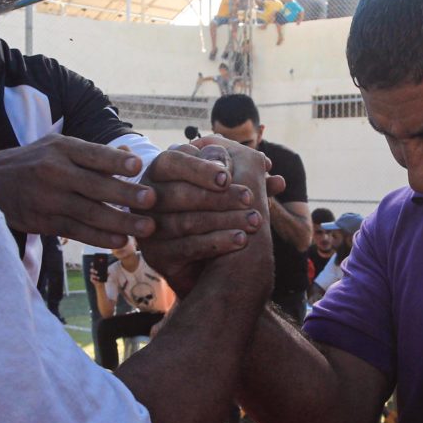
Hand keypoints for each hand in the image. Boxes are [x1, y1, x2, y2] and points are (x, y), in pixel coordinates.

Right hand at [0, 137, 154, 248]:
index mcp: (61, 149)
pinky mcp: (45, 222)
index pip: (92, 154)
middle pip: (94, 186)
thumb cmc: (37, 161)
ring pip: (89, 213)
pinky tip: (121, 241)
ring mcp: (49, 199)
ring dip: (120, 222)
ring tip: (146, 228)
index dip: (115, 160)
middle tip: (152, 200)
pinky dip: (100, 237)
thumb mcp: (59, 147)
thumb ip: (94, 154)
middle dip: (125, 194)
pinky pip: (77, 231)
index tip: (139, 165)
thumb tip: (129, 153)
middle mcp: (54, 173)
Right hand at [138, 142, 264, 292]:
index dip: (199, 168)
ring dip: (224, 220)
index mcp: (161, 171)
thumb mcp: (230, 191)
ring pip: (185, 221)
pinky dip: (217, 242)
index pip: (174, 162)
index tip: (227, 176)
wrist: (203, 261)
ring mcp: (149, 228)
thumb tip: (274, 172)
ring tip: (254, 221)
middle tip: (250, 198)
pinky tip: (241, 240)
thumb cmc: (216, 214)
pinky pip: (187, 247)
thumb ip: (250, 179)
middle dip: (218, 197)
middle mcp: (149, 198)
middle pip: (179, 193)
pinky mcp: (155, 255)